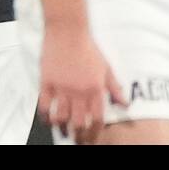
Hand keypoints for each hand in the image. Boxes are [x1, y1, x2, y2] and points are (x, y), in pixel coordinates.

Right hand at [39, 24, 126, 142]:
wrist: (67, 31)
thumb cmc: (88, 47)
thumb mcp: (106, 68)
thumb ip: (114, 88)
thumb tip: (124, 104)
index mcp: (95, 89)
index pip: (97, 118)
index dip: (95, 130)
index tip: (92, 134)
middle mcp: (79, 92)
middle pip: (79, 121)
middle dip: (79, 133)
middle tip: (77, 138)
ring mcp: (61, 88)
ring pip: (61, 116)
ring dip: (62, 127)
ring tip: (62, 131)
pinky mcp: (46, 81)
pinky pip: (44, 104)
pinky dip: (45, 115)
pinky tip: (47, 119)